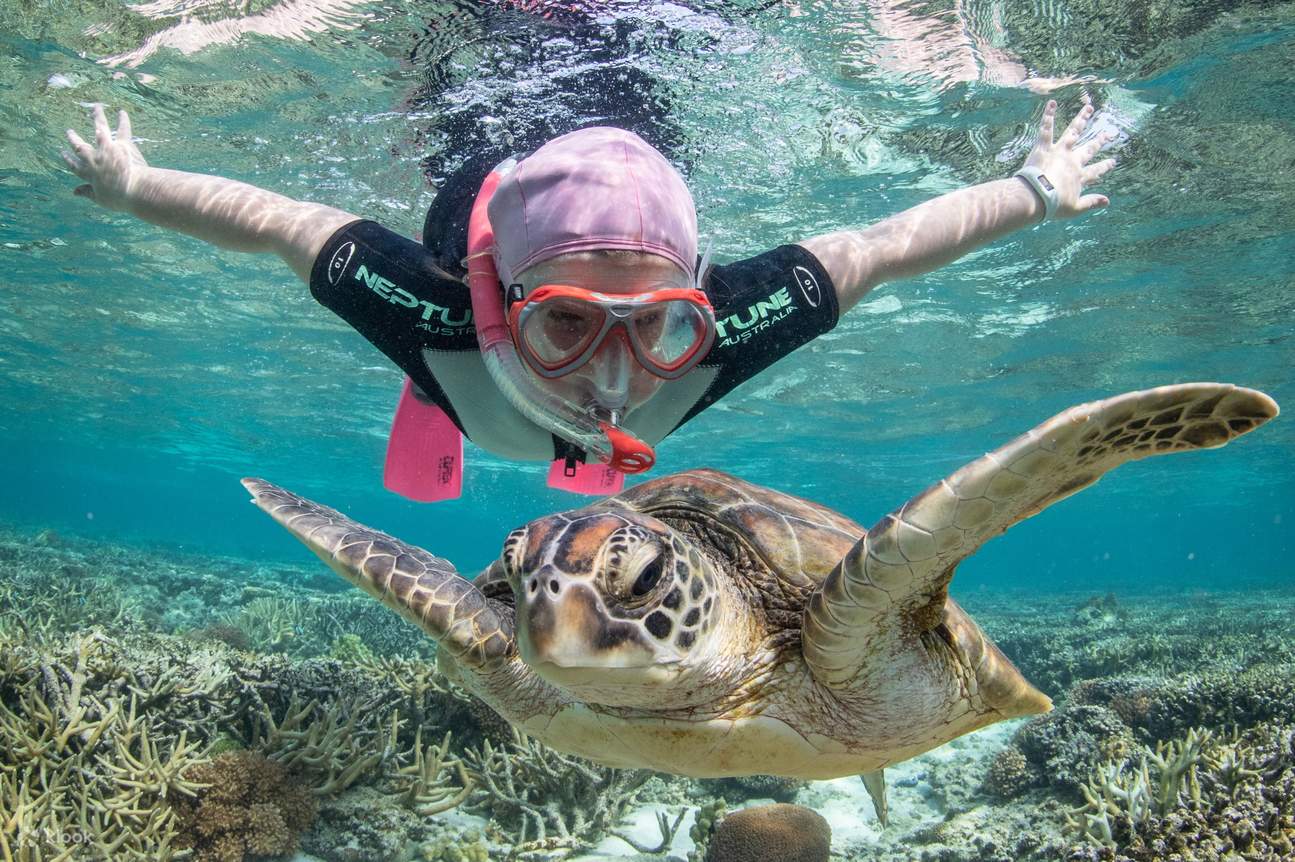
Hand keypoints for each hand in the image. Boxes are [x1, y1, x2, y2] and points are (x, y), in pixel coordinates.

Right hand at [62, 105, 148, 211]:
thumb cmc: (119, 198)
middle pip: (81, 147)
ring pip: (100, 129)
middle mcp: (95, 159)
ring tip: (96, 107)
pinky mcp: (123, 145)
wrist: (135, 190)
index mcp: (89, 174)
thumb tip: (74, 192)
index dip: (68, 159)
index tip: (63, 153)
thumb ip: (88, 193)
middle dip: (74, 139)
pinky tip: (122, 111)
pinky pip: (123, 130)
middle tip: (69, 132)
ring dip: (98, 117)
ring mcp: (108, 149)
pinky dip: (123, 120)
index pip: (75, 166)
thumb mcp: (101, 199)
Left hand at [1021, 98, 1115, 218]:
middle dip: (1100, 141)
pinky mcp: (1044, 147)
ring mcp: (1059, 152)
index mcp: (1079, 176)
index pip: (1096, 171)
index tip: (1112, 161)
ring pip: (1073, 132)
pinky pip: (1046, 129)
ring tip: (1089, 108)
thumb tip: (1107, 201)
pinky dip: (1048, 115)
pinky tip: (1051, 103)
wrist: (1037, 197)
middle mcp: (1072, 160)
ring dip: (1081, 119)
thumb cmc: (1053, 206)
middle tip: (1109, 134)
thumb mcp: (1075, 209)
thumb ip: (1091, 203)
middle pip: (1089, 148)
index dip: (1105, 166)